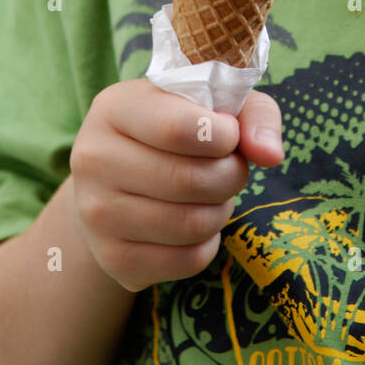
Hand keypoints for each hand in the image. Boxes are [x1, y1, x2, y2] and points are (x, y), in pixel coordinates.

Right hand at [69, 80, 283, 292]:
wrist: (122, 179)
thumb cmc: (181, 128)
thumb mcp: (217, 103)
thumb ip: (253, 115)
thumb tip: (271, 155)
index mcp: (115, 107)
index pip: (177, 129)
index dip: (223, 136)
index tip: (229, 135)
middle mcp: (93, 158)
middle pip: (189, 180)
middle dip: (230, 176)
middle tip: (230, 168)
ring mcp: (95, 213)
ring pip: (191, 224)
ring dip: (221, 209)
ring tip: (213, 193)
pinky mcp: (111, 258)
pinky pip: (188, 261)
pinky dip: (208, 243)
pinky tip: (196, 222)